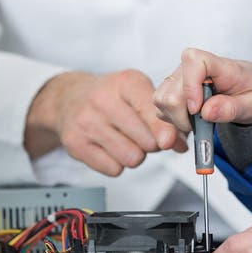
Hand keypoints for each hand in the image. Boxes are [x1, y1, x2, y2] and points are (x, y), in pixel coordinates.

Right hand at [24, 69, 187, 176]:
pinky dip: (117, 163)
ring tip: (125, 139)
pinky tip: (109, 147)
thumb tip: (182, 145)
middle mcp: (103, 100)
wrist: (69, 97)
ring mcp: (86, 122)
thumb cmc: (112, 96)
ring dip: (135, 155)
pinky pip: (114, 169)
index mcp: (126, 82)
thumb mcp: (138, 93)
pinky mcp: (75, 143)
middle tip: (142, 134)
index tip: (171, 140)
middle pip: (148, 141)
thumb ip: (163, 117)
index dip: (166, 130)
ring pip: (132, 158)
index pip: (152, 112)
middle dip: (152, 144)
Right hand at [153, 47, 251, 133]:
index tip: (197, 109)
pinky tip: (191, 124)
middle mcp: (193, 67)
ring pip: (162, 102)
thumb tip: (207, 112)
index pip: (193, 61)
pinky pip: (161, 109)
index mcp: (218, 64)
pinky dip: (173, 123)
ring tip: (199, 124)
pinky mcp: (172, 89)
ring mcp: (179, 77)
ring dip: (178, 121)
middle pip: (171, 93)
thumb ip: (231, 108)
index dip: (190, 87)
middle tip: (204, 126)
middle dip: (184, 118)